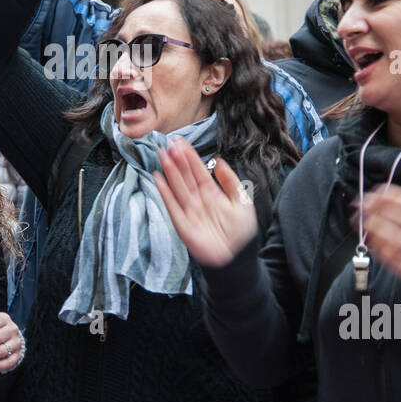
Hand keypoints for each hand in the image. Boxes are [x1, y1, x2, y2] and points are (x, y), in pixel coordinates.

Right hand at [155, 137, 257, 268]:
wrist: (237, 258)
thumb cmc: (241, 233)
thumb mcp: (241, 201)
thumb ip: (230, 180)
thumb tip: (218, 161)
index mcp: (212, 194)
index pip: (198, 172)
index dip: (190, 157)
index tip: (181, 143)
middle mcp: (199, 201)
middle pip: (185, 177)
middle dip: (178, 161)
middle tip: (169, 144)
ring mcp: (189, 212)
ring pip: (177, 187)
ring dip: (169, 171)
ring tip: (162, 155)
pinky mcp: (182, 224)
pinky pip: (172, 206)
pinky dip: (164, 193)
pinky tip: (158, 178)